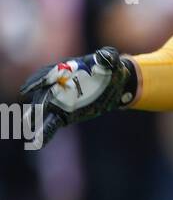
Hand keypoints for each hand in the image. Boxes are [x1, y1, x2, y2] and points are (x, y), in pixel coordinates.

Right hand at [19, 47, 137, 146]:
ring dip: (36, 119)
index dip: (39, 80)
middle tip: (31, 115)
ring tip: (28, 129)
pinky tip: (36, 143)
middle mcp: (58, 85)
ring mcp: (60, 100)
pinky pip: (52, 123)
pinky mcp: (65, 114)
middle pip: (44, 93)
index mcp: (66, 69)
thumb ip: (109, 57)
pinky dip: (44, 132)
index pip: (48, 73)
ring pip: (44, 110)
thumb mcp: (113, 61)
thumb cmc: (111, 69)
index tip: (29, 88)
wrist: (116, 85)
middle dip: (37, 104)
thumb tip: (105, 57)